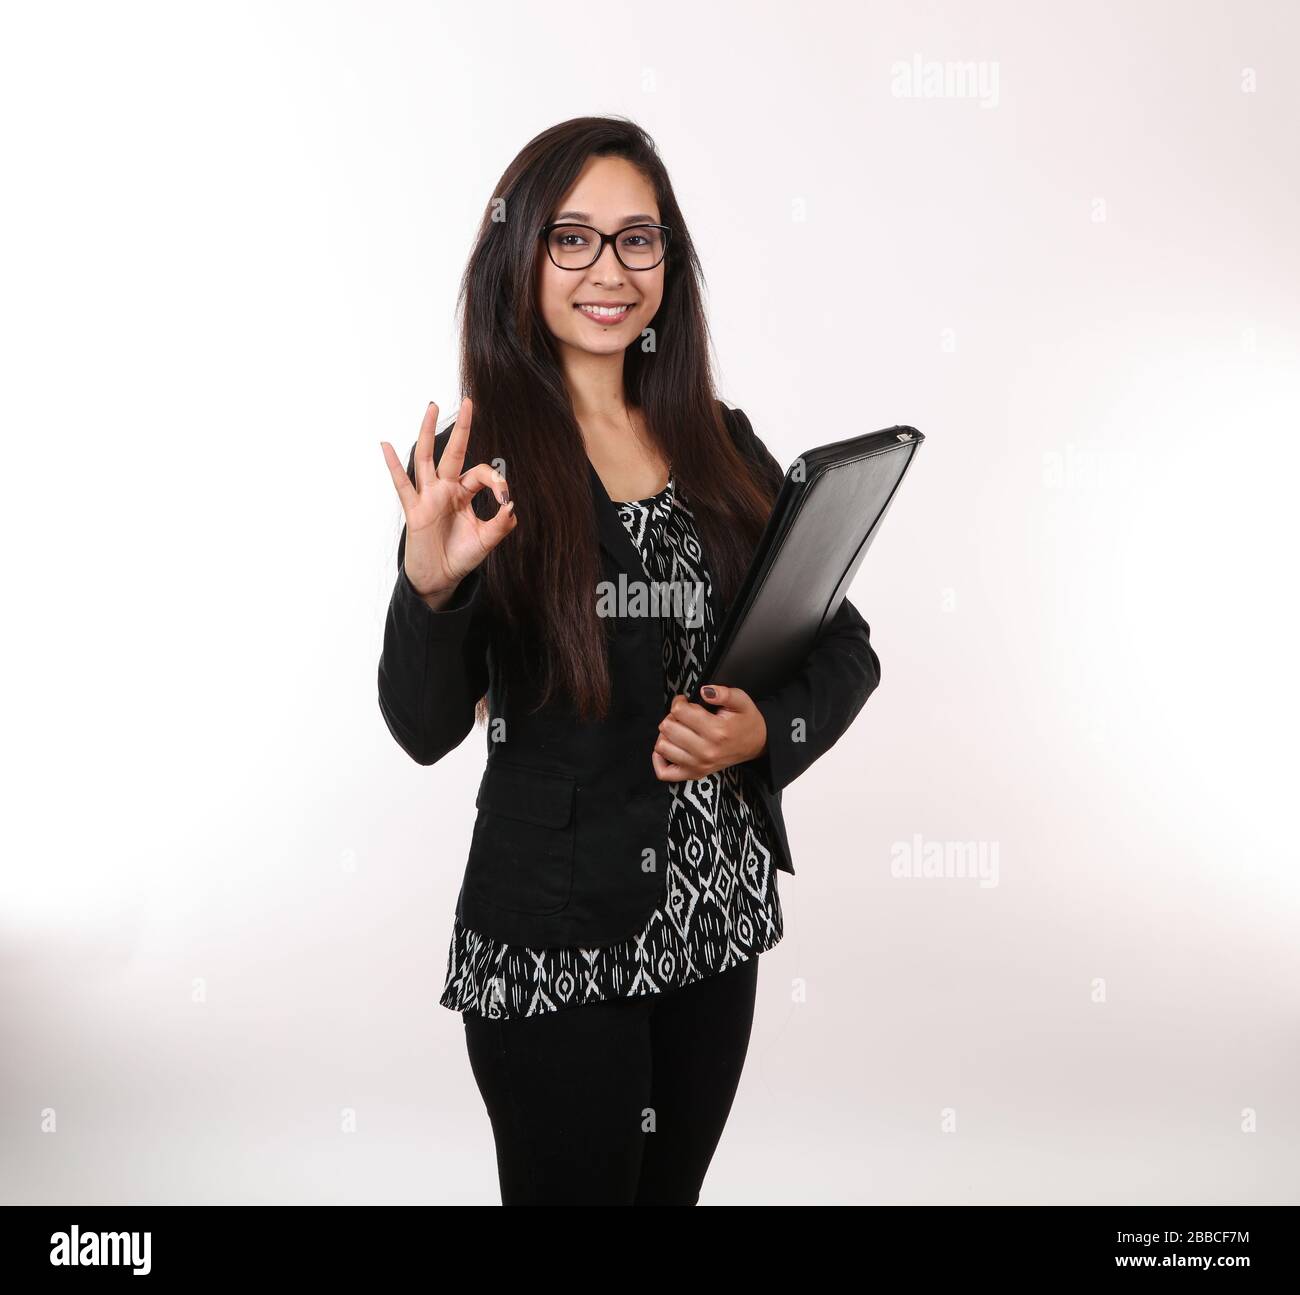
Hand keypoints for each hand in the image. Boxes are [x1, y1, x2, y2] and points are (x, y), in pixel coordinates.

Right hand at [380, 397, 517, 606]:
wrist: (439, 578)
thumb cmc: (460, 556)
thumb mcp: (486, 541)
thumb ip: (500, 525)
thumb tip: (511, 505)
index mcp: (464, 494)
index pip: (481, 474)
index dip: (496, 482)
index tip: (506, 499)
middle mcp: (445, 489)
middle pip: (453, 453)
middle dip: (462, 428)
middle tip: (469, 402)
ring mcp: (428, 497)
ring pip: (426, 458)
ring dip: (428, 433)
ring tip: (431, 407)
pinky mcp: (414, 510)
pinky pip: (402, 485)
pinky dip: (393, 465)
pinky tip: (386, 445)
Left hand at [651, 686, 767, 781]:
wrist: (757, 744)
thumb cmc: (746, 721)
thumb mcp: (741, 700)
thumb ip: (723, 693)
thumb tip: (704, 691)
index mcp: (717, 731)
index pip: (680, 711)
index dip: (680, 701)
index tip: (686, 701)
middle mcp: (706, 751)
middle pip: (667, 727)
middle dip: (673, 716)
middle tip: (684, 715)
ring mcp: (698, 765)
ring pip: (662, 747)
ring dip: (666, 734)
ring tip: (679, 729)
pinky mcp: (694, 774)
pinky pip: (664, 772)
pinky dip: (660, 759)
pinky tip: (669, 746)